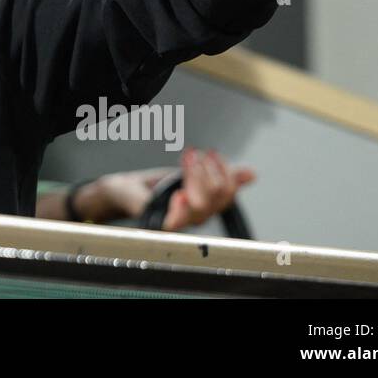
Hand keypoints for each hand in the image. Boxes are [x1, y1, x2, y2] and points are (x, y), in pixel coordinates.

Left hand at [99, 149, 254, 230]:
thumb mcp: (191, 174)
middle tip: (193, 154)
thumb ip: (220, 174)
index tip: (213, 153)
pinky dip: (182, 208)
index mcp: (207, 205)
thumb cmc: (157, 186)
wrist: (125, 190)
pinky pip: (178, 221)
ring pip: (201, 204)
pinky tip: (180, 196)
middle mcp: (196, 217)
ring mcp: (179, 221)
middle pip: (218, 196)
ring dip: (195, 177)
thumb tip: (252, 173)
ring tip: (186, 159)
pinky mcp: (160, 224)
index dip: (225, 171)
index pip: (228, 193)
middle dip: (208, 170)